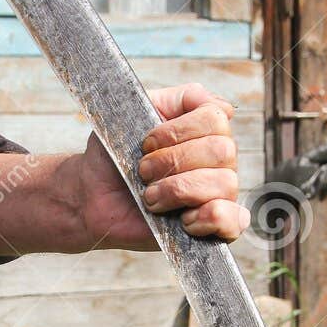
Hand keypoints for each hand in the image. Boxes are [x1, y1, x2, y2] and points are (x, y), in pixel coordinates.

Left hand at [76, 83, 248, 249]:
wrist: (92, 196)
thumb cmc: (114, 155)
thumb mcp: (137, 110)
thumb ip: (179, 98)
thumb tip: (222, 106)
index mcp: (204, 131)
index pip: (216, 118)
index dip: (178, 131)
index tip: (146, 143)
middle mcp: (218, 162)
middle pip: (223, 150)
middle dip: (174, 161)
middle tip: (143, 172)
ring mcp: (217, 195)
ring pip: (225, 183)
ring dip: (179, 189)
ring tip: (150, 198)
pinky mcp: (211, 228)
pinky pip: (234, 220)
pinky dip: (209, 218)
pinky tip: (183, 220)